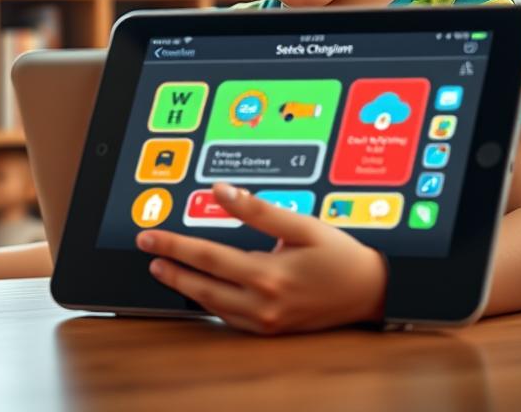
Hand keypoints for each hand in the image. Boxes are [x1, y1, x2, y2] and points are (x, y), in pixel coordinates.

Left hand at [137, 183, 385, 333]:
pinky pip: (230, 319)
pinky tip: (199, 289)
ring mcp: (266, 322)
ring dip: (185, 287)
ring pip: (212, 306)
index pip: (208, 257)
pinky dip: (209, 303)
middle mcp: (263, 303)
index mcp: (269, 275)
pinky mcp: (271, 329)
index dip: (174, 244)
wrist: (372, 292)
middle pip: (202, 286)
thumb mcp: (303, 225)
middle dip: (171, 267)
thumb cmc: (340, 256)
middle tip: (147, 251)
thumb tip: (222, 191)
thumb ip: (259, 210)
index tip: (150, 235)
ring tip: (165, 268)